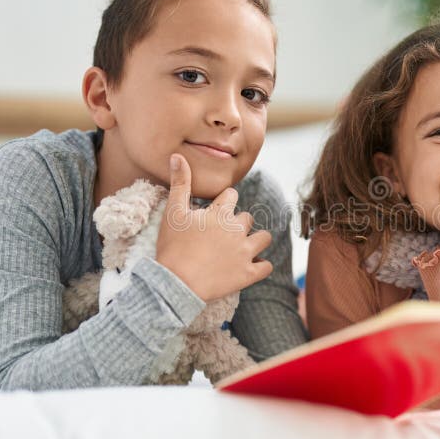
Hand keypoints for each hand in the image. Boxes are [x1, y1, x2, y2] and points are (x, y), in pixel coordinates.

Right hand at [156, 154, 272, 301]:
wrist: (175, 283)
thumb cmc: (172, 247)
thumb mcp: (173, 212)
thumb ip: (180, 183)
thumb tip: (177, 155)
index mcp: (220, 213)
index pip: (232, 196)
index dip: (224, 202)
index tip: (216, 210)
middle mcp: (237, 230)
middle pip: (247, 218)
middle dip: (238, 223)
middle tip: (223, 234)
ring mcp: (245, 252)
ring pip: (264, 238)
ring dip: (256, 240)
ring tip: (243, 247)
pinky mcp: (248, 274)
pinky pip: (266, 266)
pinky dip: (261, 266)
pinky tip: (251, 266)